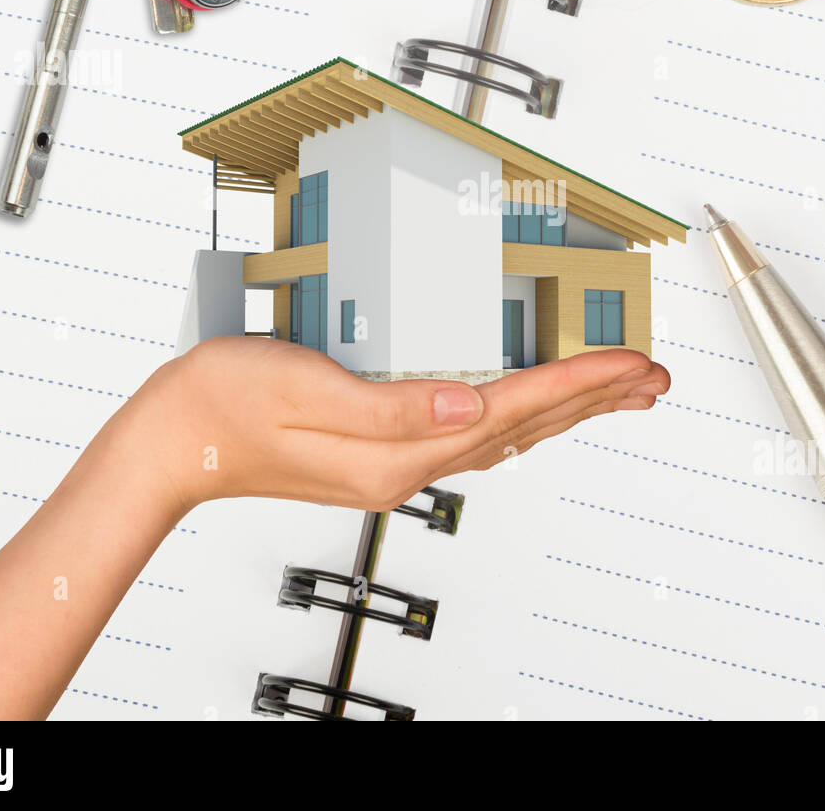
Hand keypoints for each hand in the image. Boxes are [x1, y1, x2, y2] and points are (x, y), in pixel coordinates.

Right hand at [111, 336, 670, 516]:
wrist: (172, 443)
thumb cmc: (222, 408)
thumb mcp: (303, 392)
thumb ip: (389, 406)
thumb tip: (466, 404)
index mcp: (395, 448)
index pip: (511, 408)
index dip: (578, 381)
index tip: (630, 362)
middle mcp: (405, 462)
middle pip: (525, 427)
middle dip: (596, 399)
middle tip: (651, 377)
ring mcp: (395, 460)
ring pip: (507, 433)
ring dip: (568, 409)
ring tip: (616, 391)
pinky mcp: (381, 448)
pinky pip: (473, 431)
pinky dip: (521, 414)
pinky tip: (531, 407)